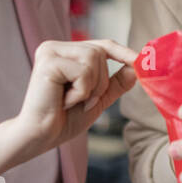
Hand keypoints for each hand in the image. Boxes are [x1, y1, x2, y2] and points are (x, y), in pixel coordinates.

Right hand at [13, 38, 137, 162]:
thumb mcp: (97, 99)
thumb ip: (114, 83)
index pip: (101, 45)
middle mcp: (55, 47)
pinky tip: (63, 101)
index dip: (123, 52)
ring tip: (72, 100)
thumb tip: (136, 68)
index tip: (141, 60)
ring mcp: (50, 51)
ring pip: (93, 58)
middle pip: (100, 52)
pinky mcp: (48, 62)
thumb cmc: (63, 120)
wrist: (40, 137)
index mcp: (65, 53)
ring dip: (91, 87)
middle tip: (83, 101)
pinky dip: (80, 92)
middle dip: (100, 82)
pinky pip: (83, 72)